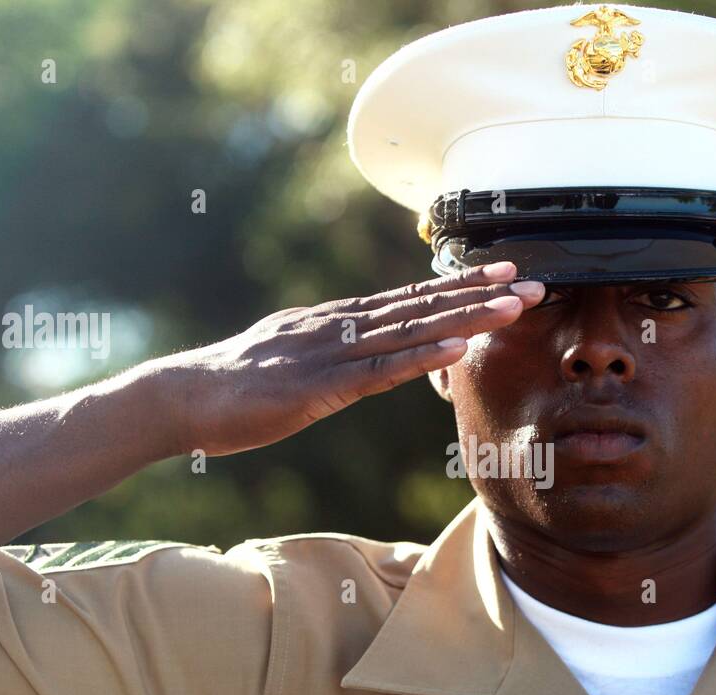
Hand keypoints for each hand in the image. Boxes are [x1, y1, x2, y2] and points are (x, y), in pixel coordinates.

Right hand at [150, 262, 542, 456]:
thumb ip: (335, 352)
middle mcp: (339, 327)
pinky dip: (418, 359)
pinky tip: (455, 349)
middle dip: (480, 295)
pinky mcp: (316, 389)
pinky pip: (376, 373)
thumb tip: (370, 349)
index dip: (460, 286)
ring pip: (409, 333)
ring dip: (465, 318)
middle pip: (421, 307)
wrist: (182, 398)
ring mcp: (328, 355)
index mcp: (336, 321)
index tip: (504, 274)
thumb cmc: (238, 384)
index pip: (409, 299)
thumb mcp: (295, 358)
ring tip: (512, 307)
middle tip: (533, 283)